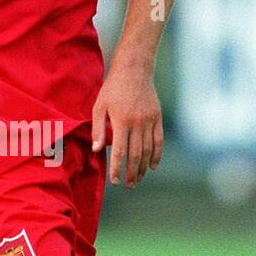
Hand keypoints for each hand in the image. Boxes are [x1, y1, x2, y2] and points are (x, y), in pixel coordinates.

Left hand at [91, 63, 163, 186]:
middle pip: (136, 155)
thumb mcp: (99, 106)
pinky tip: (153, 166)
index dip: (117, 168)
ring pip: (148, 150)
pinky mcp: (158, 118)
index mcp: (121, 121)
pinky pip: (159, 141)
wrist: (134, 70)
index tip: (115, 180)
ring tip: (138, 179)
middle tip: (128, 185)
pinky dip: (157, 155)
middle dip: (131, 173)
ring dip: (143, 167)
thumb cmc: (113, 88)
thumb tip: (97, 150)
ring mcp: (150, 121)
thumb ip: (98, 129)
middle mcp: (138, 123)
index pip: (120, 152)